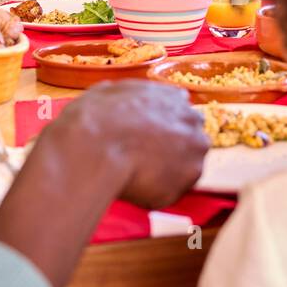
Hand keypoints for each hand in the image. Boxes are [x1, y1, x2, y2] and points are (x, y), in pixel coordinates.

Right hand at [0, 80, 207, 286]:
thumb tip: (128, 100)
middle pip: (188, 143)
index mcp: (175, 99)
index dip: (163, 132)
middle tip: (142, 163)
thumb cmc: (94, 118)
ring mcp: (193, 155)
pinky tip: (132, 188)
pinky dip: (153, 195)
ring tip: (133, 176)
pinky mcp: (184, 186)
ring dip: (163, 175)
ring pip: (182, 171)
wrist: (92, 148)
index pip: (180, 118)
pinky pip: (169, 194)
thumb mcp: (109, 92)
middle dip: (170, 153)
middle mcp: (192, 124)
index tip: (148, 142)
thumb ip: (131, 97)